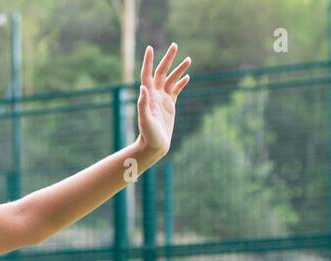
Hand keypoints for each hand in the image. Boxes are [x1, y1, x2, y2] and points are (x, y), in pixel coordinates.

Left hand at [134, 43, 190, 161]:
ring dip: (179, 69)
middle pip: (162, 72)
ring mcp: (163, 100)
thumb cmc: (148, 135)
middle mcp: (155, 95)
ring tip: (188, 59)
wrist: (154, 146)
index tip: (150, 48)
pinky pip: (176, 91)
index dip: (149, 61)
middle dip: (168, 59)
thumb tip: (143, 87)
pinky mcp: (170, 106)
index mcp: (149, 96)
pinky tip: (187, 77)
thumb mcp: (145, 120)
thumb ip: (142, 104)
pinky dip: (181, 83)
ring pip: (171, 80)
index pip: (148, 74)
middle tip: (175, 45)